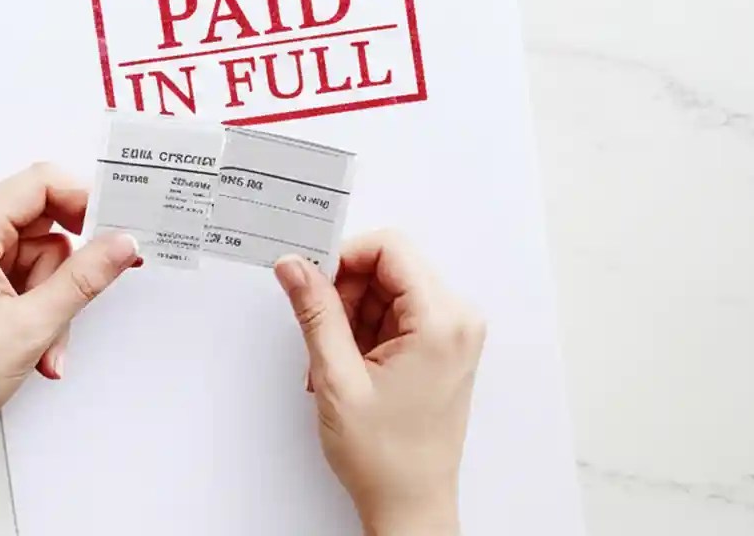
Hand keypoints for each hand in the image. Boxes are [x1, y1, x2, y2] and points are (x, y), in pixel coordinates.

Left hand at [0, 163, 138, 535]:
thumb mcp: (33, 325)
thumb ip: (84, 277)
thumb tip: (122, 243)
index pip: (41, 183)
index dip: (85, 201)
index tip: (116, 230)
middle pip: (42, 224)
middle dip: (65, 273)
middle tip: (75, 306)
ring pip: (36, 256)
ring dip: (52, 300)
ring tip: (46, 346)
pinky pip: (19, 276)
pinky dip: (35, 308)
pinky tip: (36, 346)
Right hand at [273, 232, 484, 535]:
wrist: (410, 506)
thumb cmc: (387, 458)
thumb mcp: (338, 378)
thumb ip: (314, 312)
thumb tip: (296, 266)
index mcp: (442, 321)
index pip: (389, 248)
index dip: (343, 256)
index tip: (310, 277)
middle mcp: (457, 321)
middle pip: (388, 268)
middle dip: (343, 292)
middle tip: (318, 331)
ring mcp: (451, 335)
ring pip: (387, 291)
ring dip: (349, 316)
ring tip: (332, 362)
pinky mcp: (440, 348)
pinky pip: (394, 316)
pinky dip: (362, 332)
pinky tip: (347, 366)